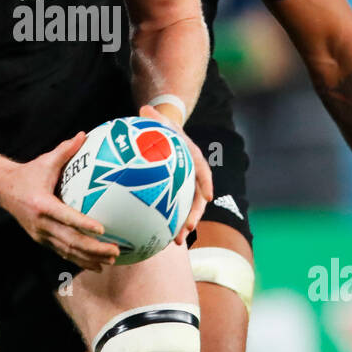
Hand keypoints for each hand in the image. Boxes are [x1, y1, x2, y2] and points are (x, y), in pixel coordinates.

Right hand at [0, 133, 119, 271]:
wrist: (3, 190)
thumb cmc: (29, 174)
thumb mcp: (45, 161)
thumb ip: (65, 150)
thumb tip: (84, 135)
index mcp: (42, 204)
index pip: (65, 216)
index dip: (83, 224)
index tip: (102, 229)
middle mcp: (41, 223)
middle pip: (69, 240)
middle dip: (93, 248)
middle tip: (114, 251)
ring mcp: (40, 234)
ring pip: (67, 251)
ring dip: (89, 258)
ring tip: (111, 260)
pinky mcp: (42, 240)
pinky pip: (62, 252)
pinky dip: (80, 259)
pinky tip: (97, 264)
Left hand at [138, 104, 211, 244]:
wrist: (164, 137)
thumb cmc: (161, 129)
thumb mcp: (159, 121)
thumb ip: (154, 118)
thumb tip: (144, 109)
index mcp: (192, 159)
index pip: (202, 171)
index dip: (206, 184)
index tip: (207, 196)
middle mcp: (192, 176)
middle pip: (198, 198)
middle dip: (195, 215)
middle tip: (188, 228)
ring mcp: (185, 187)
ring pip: (188, 210)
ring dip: (184, 226)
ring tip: (176, 242)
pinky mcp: (176, 195)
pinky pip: (174, 211)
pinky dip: (169, 224)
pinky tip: (157, 239)